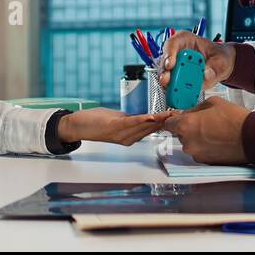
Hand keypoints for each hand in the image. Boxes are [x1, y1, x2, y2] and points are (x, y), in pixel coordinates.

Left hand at [57, 108, 171, 145]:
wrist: (76, 126)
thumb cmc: (95, 122)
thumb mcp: (117, 120)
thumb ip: (130, 120)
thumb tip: (142, 118)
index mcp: (129, 137)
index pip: (150, 129)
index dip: (163, 123)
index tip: (175, 117)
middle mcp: (127, 139)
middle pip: (149, 129)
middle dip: (164, 122)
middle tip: (177, 115)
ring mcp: (121, 134)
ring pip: (143, 127)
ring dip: (157, 121)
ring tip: (169, 115)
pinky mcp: (114, 127)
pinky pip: (131, 123)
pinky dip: (142, 120)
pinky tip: (151, 117)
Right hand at [158, 32, 235, 91]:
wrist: (220, 66)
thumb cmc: (219, 56)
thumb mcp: (221, 59)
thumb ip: (215, 67)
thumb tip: (207, 74)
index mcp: (185, 40)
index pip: (173, 43)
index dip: (169, 54)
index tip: (170, 65)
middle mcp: (176, 52)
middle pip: (165, 61)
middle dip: (164, 72)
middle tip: (167, 81)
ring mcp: (175, 65)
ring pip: (165, 74)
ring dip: (168, 83)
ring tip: (173, 92)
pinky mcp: (176, 77)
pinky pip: (171, 84)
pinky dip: (174, 91)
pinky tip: (178, 96)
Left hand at [163, 97, 248, 164]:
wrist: (251, 137)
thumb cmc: (235, 120)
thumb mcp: (212, 102)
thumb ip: (195, 108)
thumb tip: (189, 113)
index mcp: (185, 125)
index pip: (167, 123)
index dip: (174, 119)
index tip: (177, 117)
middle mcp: (188, 142)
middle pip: (180, 134)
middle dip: (189, 127)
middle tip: (204, 121)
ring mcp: (196, 154)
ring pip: (191, 143)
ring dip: (198, 137)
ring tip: (214, 130)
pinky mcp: (206, 161)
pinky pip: (200, 151)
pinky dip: (206, 146)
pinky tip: (218, 139)